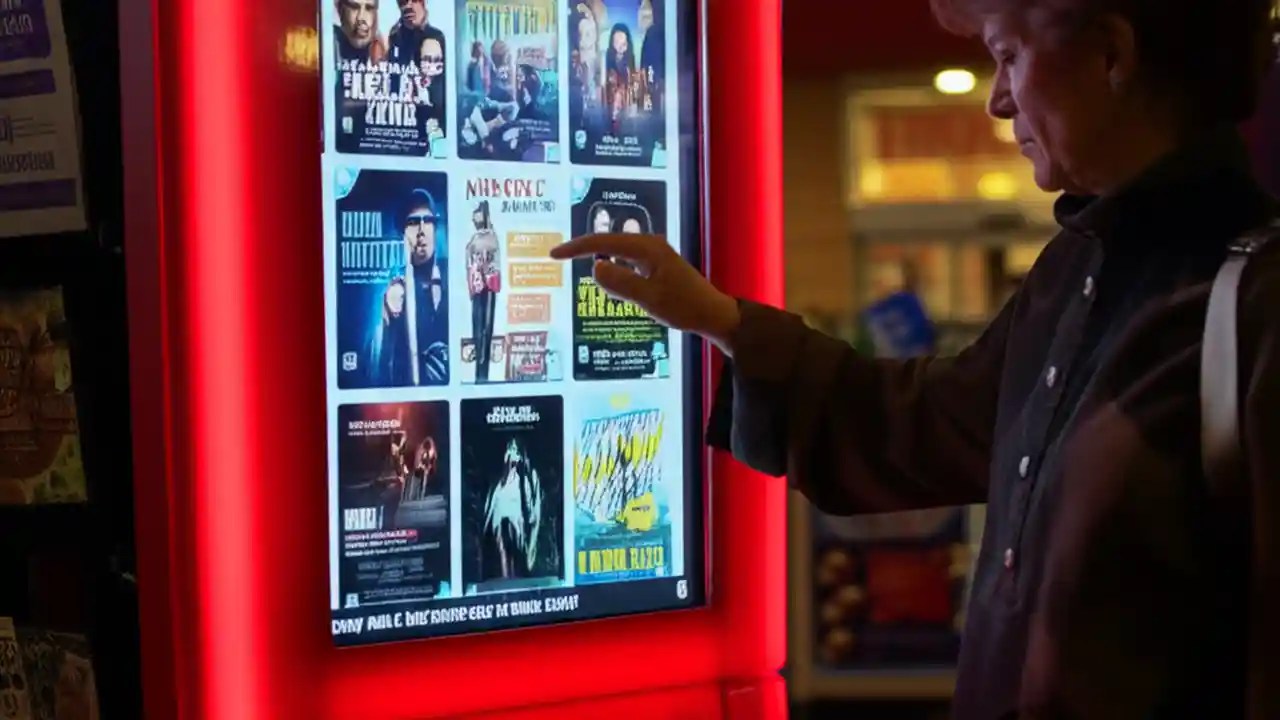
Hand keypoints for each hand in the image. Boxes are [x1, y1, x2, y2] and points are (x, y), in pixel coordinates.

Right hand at [550, 233, 741, 354]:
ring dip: (596, 254)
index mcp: (647, 249)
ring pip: (617, 250)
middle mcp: (649, 246)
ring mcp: (654, 255)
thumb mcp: (649, 299)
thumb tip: (595, 267)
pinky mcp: (656, 266)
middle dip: (583, 247)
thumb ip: (621, 283)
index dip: (577, 248)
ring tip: (572, 259)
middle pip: (608, 241)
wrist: (712, 314)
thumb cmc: (683, 307)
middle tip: (557, 256)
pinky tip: (604, 274)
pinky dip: (611, 265)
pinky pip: (626, 261)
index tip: (554, 254)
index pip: (604, 243)